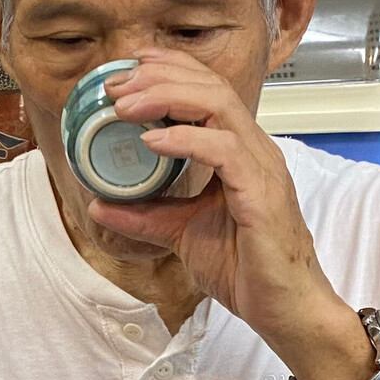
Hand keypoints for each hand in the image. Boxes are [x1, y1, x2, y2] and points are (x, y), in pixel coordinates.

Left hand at [93, 50, 354, 368]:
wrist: (281, 308)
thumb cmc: (245, 268)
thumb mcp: (180, 233)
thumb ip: (144, 215)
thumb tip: (98, 206)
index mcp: (238, 150)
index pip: (207, 90)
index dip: (169, 71)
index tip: (127, 71)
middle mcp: (254, 149)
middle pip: (211, 87)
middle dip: (159, 76)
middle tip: (115, 85)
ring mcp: (261, 167)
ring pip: (218, 106)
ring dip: (167, 98)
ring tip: (125, 106)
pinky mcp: (261, 192)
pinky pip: (224, 150)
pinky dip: (186, 139)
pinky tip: (152, 142)